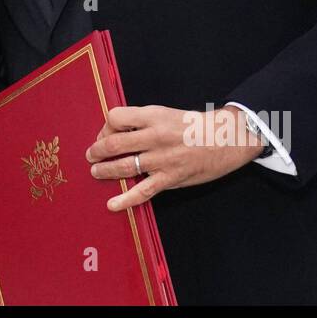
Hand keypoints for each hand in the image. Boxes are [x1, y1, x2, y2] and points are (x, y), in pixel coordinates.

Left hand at [84, 105, 263, 212]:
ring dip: (105, 170)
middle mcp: (156, 136)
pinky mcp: (170, 178)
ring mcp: (163, 159)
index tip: (105, 134)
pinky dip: (126, 199)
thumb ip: (143, 122)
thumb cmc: (192, 126)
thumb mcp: (166, 113)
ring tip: (96, 172)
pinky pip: (144, 191)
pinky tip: (113, 204)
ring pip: (125, 166)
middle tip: (91, 155)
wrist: (225, 139)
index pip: (116, 117)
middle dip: (98, 151)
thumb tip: (117, 131)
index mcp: (154, 115)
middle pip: (115, 143)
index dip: (105, 126)